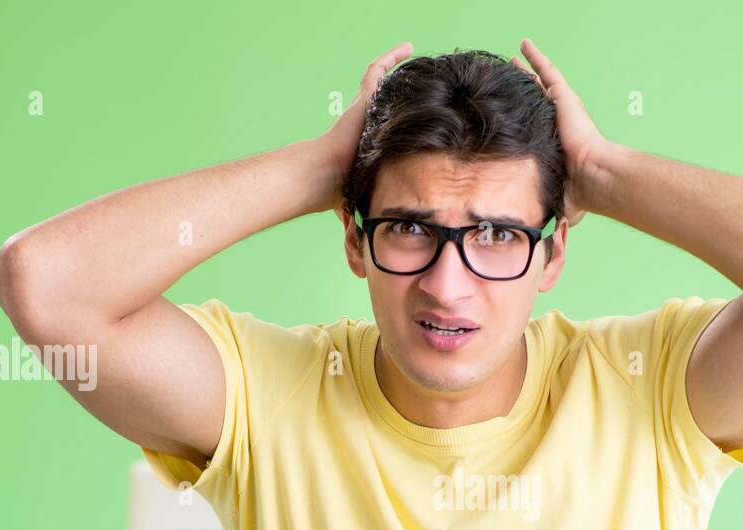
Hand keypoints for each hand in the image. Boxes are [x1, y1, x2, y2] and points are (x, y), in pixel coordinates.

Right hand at [319, 42, 413, 221]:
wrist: (327, 174)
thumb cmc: (338, 191)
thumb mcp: (359, 205)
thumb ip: (361, 226)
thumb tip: (360, 270)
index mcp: (366, 146)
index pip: (381, 133)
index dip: (393, 129)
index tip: (406, 130)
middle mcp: (365, 124)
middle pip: (382, 105)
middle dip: (398, 97)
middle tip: (415, 89)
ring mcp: (364, 109)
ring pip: (381, 83)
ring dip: (395, 72)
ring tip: (412, 60)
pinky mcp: (364, 98)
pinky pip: (379, 70)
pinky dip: (392, 57)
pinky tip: (407, 48)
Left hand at [512, 39, 608, 227]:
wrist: (593, 178)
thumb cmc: (580, 193)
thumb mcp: (560, 205)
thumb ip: (550, 214)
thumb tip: (547, 235)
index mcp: (555, 146)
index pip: (534, 129)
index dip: (522, 122)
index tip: (509, 118)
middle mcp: (557, 125)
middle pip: (534, 103)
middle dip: (520, 93)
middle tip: (505, 82)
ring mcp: (560, 109)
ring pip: (538, 84)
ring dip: (524, 73)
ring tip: (509, 62)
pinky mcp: (564, 98)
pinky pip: (547, 71)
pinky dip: (535, 57)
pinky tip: (523, 45)